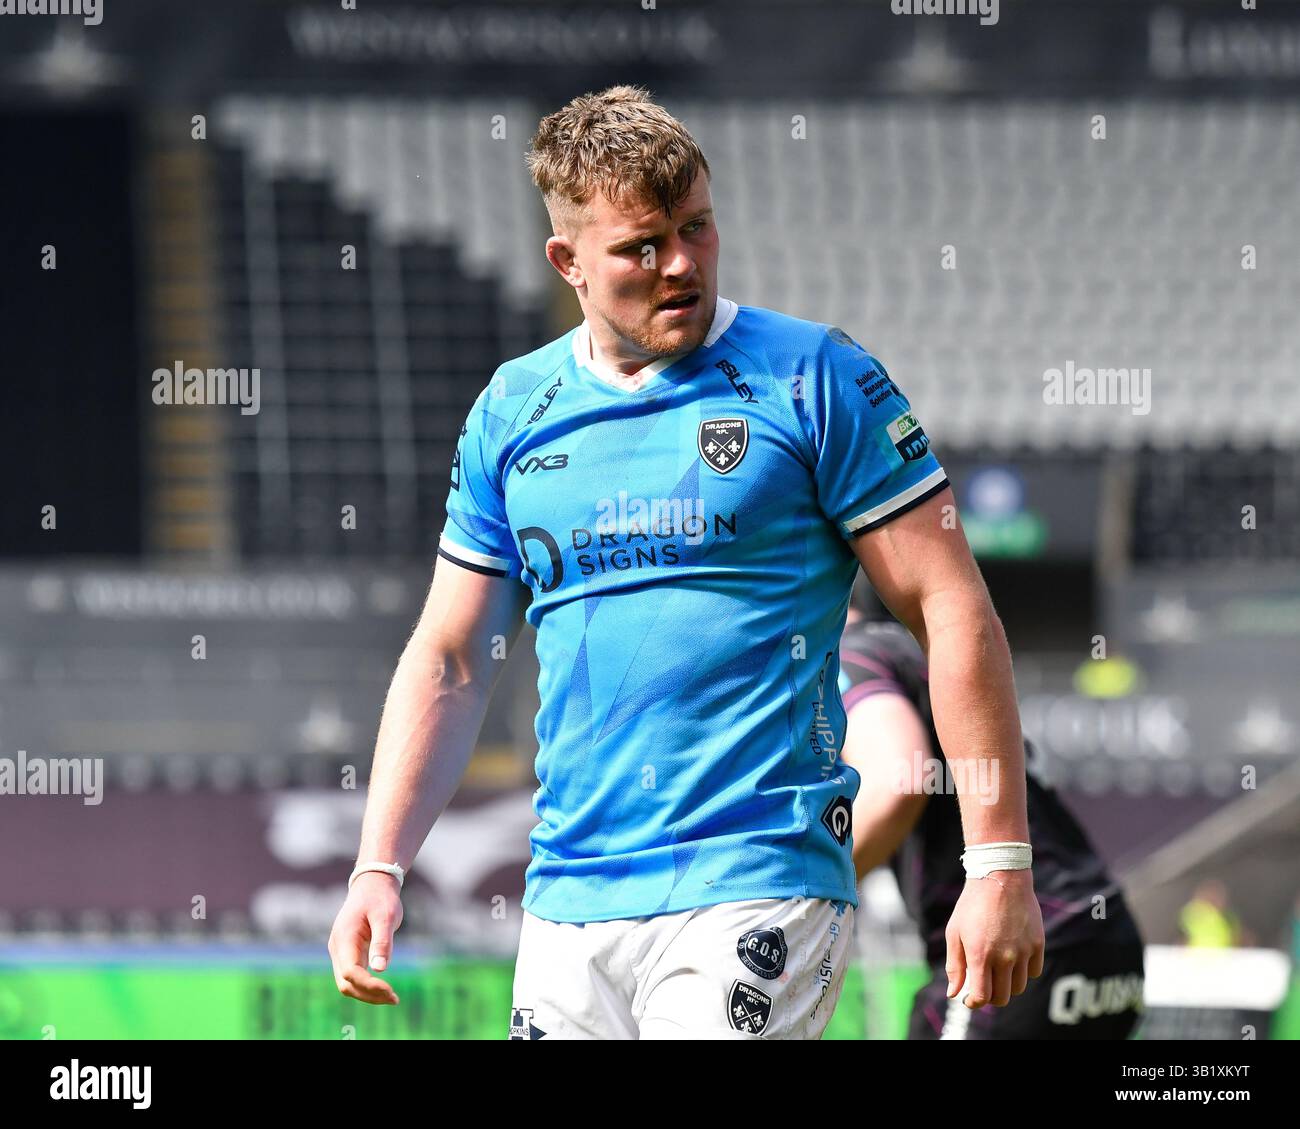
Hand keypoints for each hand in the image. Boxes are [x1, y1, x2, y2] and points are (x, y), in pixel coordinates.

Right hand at [327, 871, 403, 1004]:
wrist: (372, 884)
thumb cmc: (380, 898)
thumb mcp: (385, 915)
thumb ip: (382, 941)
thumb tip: (380, 969)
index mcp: (344, 938)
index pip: (350, 972)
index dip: (368, 985)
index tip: (390, 990)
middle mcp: (338, 948)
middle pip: (346, 983)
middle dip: (368, 995)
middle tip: (394, 999)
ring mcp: (341, 952)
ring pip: (348, 983)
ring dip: (368, 994)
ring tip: (393, 998)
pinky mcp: (349, 954)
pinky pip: (354, 977)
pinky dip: (367, 986)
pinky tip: (385, 990)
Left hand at [944, 868, 1044, 1008]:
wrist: (1000, 878)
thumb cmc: (972, 905)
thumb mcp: (955, 932)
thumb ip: (955, 965)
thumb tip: (954, 993)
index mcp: (980, 954)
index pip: (982, 997)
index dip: (974, 1003)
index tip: (969, 999)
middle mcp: (1004, 957)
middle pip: (1002, 997)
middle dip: (990, 997)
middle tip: (983, 986)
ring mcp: (1023, 951)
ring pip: (1018, 987)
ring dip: (1006, 986)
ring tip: (996, 971)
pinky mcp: (1037, 944)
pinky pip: (1033, 972)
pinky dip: (1023, 972)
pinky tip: (1012, 960)